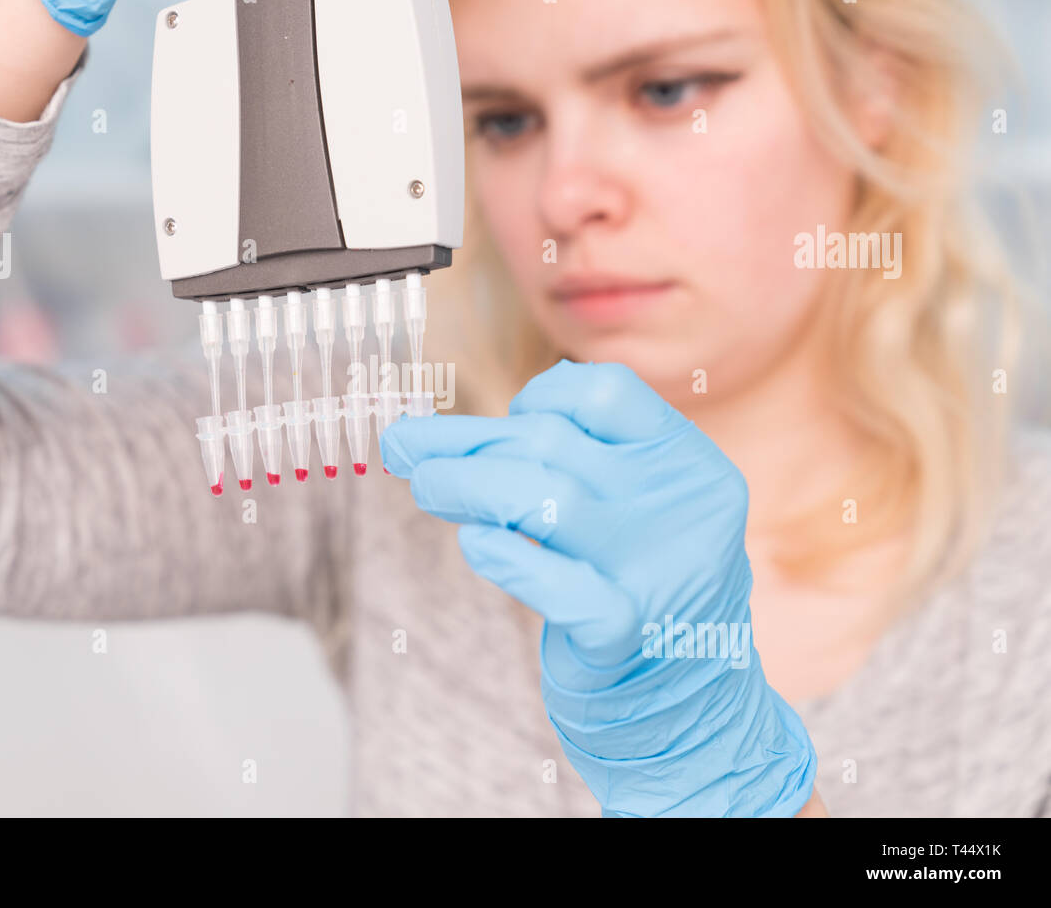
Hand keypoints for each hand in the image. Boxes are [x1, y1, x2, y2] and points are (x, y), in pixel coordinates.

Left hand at [379, 360, 816, 816]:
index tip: (499, 429)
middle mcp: (684, 511)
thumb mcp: (622, 513)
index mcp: (689, 466)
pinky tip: (476, 545)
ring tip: (424, 487)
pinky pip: (563, 590)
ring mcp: (657, 575)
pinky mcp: (625, 639)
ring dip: (468, 486)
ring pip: (548, 498)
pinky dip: (511, 562)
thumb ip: (552, 467)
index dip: (539, 398)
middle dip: (468, 443)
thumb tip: (422, 436)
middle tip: (407, 451)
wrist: (696, 710)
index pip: (608, 393)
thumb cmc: (634, 590)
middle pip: (554, 443)